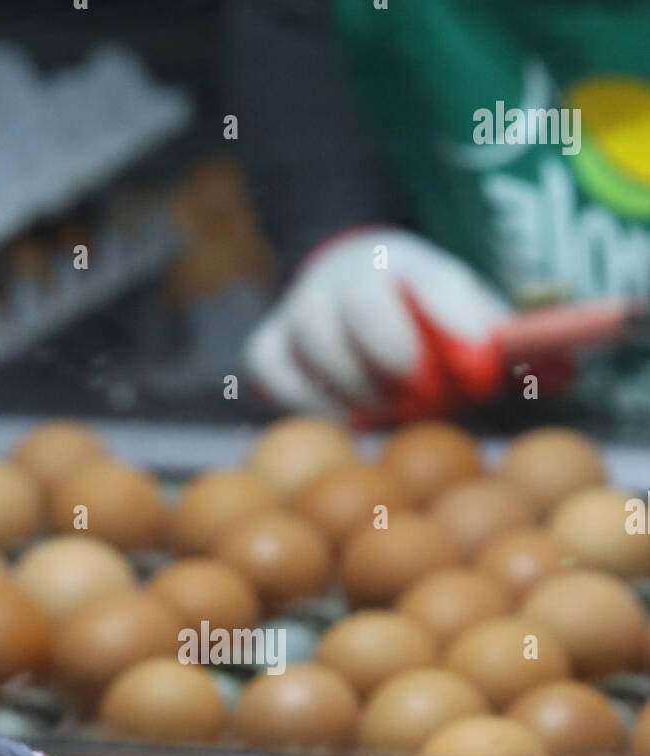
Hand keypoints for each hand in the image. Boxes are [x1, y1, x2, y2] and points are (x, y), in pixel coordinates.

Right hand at [245, 228, 510, 423]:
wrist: (345, 285)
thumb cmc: (421, 319)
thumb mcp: (465, 317)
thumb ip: (506, 344)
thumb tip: (563, 373)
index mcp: (407, 261)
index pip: (433, 283)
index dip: (457, 327)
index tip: (482, 374)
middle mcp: (346, 276)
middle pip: (362, 306)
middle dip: (398, 356)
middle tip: (428, 399)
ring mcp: (301, 309)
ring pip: (316, 345)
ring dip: (356, 390)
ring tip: (387, 411)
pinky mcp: (267, 346)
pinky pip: (279, 378)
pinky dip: (312, 406)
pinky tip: (345, 420)